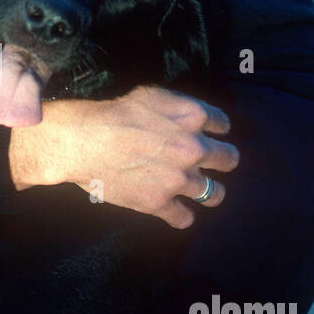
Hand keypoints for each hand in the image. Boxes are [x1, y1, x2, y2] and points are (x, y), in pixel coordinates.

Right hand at [8, 84, 237, 227]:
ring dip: (209, 193)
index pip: (223, 124)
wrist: (84, 140)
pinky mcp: (160, 203)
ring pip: (215, 194)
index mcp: (193, 116)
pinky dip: (181, 216)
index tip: (210, 134)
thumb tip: (188, 117)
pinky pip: (184, 218)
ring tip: (203, 193)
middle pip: (229, 159)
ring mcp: (179, 179)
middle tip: (213, 163)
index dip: (216, 129)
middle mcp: (194, 149)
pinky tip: (176, 212)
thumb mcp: (152, 95)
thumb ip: (178, 106)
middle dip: (223, 160)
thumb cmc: (113, 112)